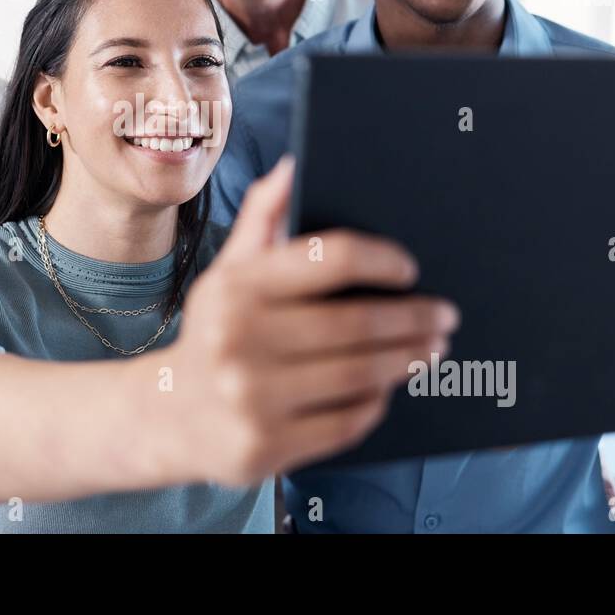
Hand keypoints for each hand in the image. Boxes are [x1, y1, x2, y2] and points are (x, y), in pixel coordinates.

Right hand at [164, 157, 457, 486]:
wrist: (169, 414)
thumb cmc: (216, 332)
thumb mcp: (229, 272)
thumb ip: (262, 219)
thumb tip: (292, 167)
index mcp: (236, 287)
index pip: (331, 257)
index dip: (382, 259)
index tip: (410, 269)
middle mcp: (240, 339)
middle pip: (358, 322)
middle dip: (413, 318)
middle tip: (444, 315)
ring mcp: (252, 397)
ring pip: (361, 373)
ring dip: (408, 359)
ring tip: (432, 348)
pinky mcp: (267, 446)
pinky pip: (347, 421)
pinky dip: (377, 402)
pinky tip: (390, 387)